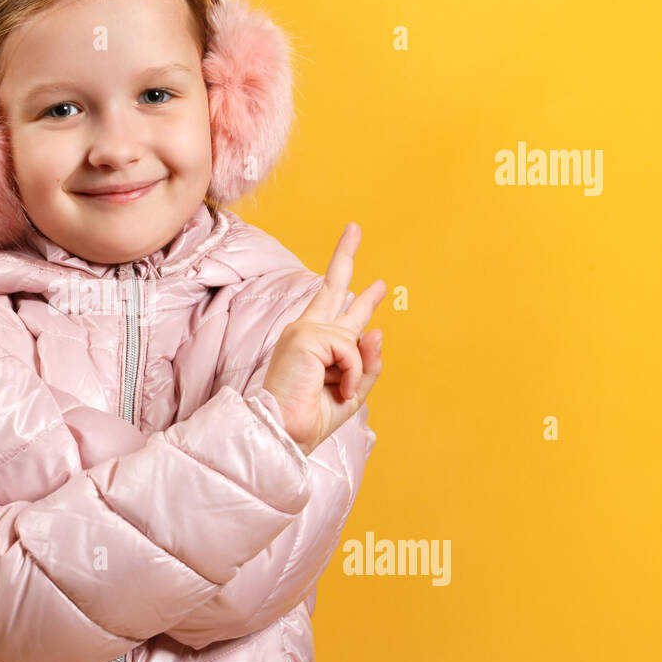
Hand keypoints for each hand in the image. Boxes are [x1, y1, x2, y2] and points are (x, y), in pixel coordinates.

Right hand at [262, 222, 385, 455]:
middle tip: (355, 229)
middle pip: (333, 286)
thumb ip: (368, 362)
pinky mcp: (305, 336)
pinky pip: (350, 348)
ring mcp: (303, 330)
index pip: (336, 309)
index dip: (357, 293)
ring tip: (341, 391)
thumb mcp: (353, 390)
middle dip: (345, 256)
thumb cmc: (311, 416)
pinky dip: (352, 373)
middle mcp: (306, 330)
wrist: (284, 432)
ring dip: (355, 370)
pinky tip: (340, 388)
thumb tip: (378, 331)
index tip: (375, 281)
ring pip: (353, 337)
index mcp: (315, 343)